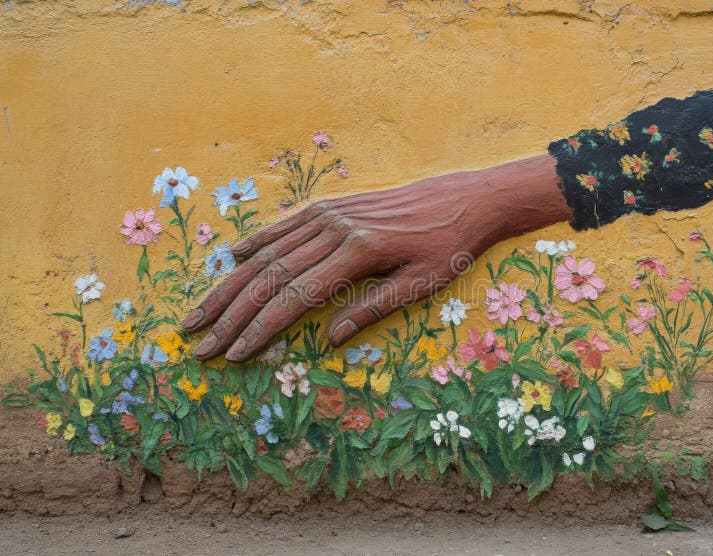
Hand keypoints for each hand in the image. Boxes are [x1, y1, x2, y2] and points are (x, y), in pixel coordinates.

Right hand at [182, 154, 570, 361]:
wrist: (466, 197)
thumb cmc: (449, 246)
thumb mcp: (421, 283)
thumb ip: (372, 308)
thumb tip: (329, 340)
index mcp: (357, 254)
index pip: (294, 299)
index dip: (259, 330)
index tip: (232, 354)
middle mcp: (335, 230)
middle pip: (269, 277)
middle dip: (230, 314)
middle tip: (197, 342)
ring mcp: (330, 214)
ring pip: (269, 253)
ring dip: (231, 285)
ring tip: (200, 312)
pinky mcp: (332, 205)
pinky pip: (285, 226)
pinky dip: (257, 243)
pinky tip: (235, 260)